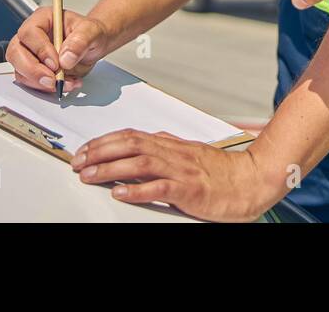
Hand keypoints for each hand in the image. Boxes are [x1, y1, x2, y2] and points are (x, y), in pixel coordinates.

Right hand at [5, 6, 110, 92]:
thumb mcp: (92, 31)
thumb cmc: (90, 33)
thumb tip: (65, 58)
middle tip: (53, 81)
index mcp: (42, 19)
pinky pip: (31, 82)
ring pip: (20, 71)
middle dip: (33, 71)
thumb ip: (80, 42)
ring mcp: (29, 54)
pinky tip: (66, 84)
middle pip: (16, 53)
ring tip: (66, 82)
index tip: (56, 64)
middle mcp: (31, 36)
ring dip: (41, 83)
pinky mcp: (32, 70)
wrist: (94, 46)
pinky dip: (46, 88)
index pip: (29, 33)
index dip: (40, 50)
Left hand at [72, 129, 279, 221]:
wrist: (251, 180)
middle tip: (78, 161)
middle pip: (130, 144)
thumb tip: (144, 142)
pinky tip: (120, 192)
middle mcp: (174, 153)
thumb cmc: (222, 172)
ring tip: (89, 175)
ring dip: (110, 168)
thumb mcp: (190, 153)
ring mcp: (181, 170)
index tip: (85, 149)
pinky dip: (137, 189)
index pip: (131, 135)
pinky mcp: (189, 189)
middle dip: (99, 151)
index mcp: (172, 145)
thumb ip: (167, 148)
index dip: (104, 141)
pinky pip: (159, 187)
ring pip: (139, 162)